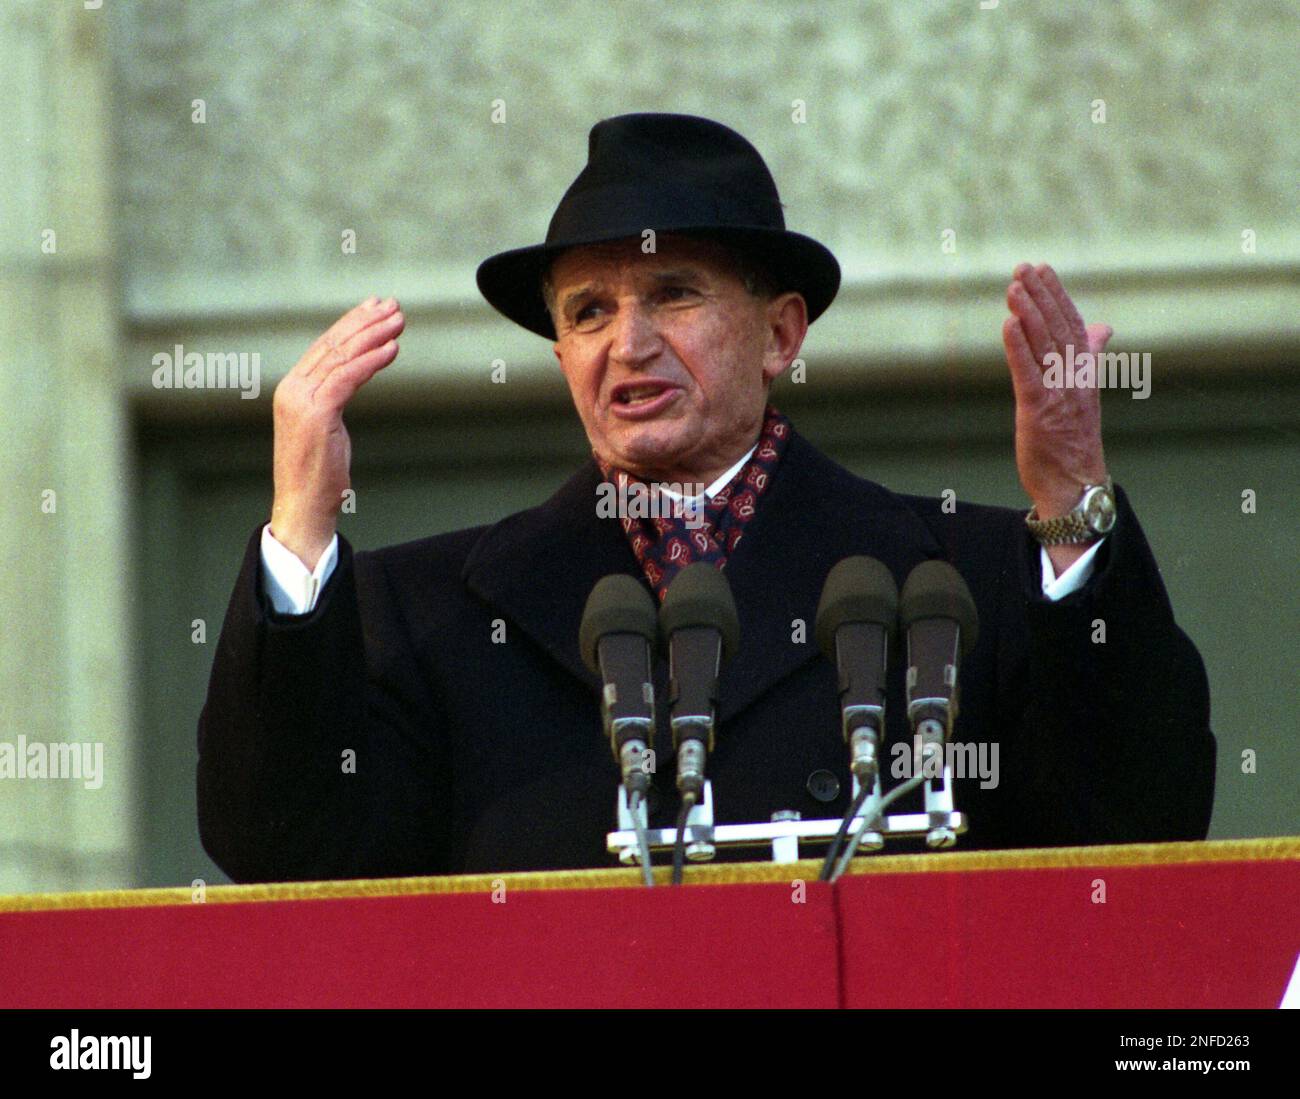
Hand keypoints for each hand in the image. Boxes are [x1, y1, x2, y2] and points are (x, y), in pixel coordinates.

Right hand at [270, 296, 403, 568]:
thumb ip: (331, 398)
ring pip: (342, 357)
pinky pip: (347, 379)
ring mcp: (301, 401)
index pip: (325, 347)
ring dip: (373, 335)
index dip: (352, 324)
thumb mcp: (325, 426)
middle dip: (366, 322)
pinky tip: (392, 349)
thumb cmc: (318, 473)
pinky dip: (371, 361)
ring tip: (399, 322)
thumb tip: (349, 378)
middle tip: (394, 306)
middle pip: (333, 345)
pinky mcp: (316, 415)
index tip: (376, 309)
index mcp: (292, 389)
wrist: (303, 506)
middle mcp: (292, 389)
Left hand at [1002, 263, 1110, 573]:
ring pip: (1043, 345)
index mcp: (1085, 373)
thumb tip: (1102, 327)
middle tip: (1024, 267)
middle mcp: (1075, 379)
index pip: (1073, 326)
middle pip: (1058, 328)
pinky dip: (1018, 347)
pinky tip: (1008, 324)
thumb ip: (1089, 357)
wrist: (1074, 485)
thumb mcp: (1083, 394)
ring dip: (1028, 313)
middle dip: (1041, 295)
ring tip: (1014, 286)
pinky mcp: (1039, 411)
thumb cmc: (1074, 442)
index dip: (1057, 296)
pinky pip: (1029, 373)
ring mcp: (1058, 394)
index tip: (1044, 270)